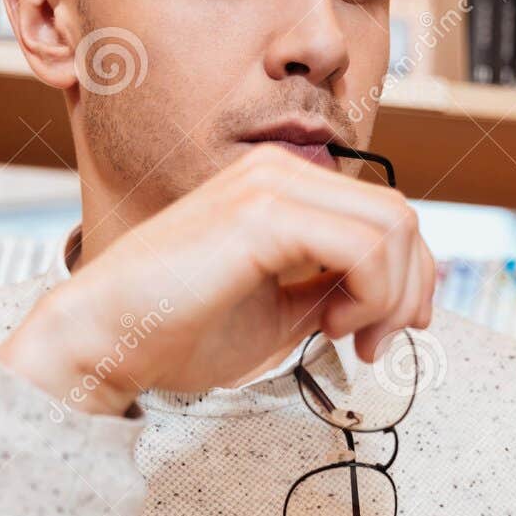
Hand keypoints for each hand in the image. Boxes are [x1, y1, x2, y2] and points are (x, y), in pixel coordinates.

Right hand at [0, 143, 435, 415]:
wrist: (106, 340)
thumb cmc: (177, 330)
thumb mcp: (282, 312)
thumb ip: (333, 290)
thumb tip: (395, 296)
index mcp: (283, 187)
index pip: (385, 215)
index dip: (409, 278)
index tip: (388, 333)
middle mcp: (281, 171)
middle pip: (400, 216)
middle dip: (408, 289)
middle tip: (378, 343)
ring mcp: (272, 185)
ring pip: (393, 226)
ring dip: (389, 295)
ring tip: (348, 336)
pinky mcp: (264, 213)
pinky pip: (364, 246)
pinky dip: (370, 293)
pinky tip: (333, 325)